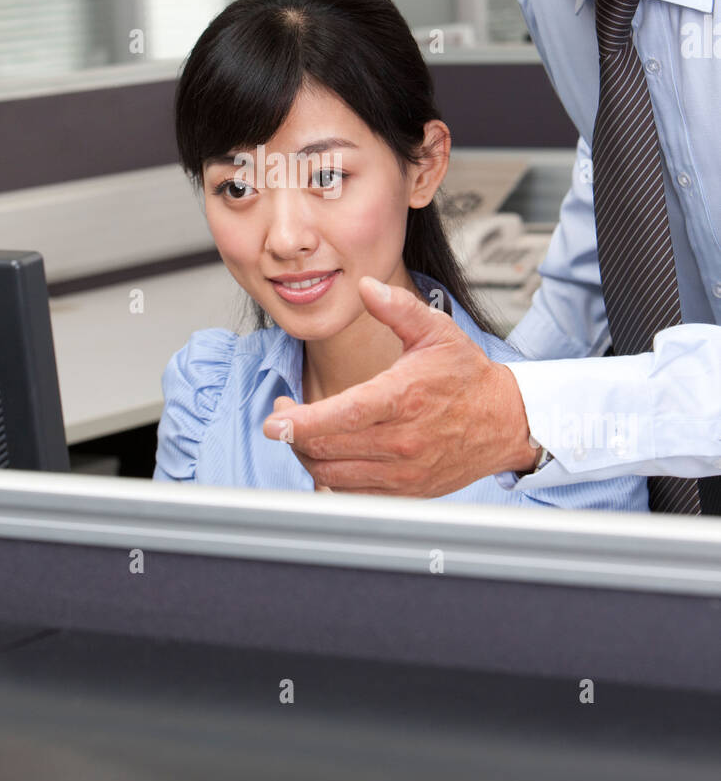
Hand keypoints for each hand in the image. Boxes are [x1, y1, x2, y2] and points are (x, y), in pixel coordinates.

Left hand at [262, 275, 536, 495]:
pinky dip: (330, 477)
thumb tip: (366, 286)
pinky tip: (326, 454)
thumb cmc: (467, 376)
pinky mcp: (406, 491)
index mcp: (404, 398)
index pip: (344, 415)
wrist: (506, 422)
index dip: (302, 422)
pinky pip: (353, 493)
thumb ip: (398, 308)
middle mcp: (402, 440)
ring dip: (307, 455)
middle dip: (293, 434)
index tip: (274, 421)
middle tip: (283, 414)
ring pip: (334, 474)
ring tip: (302, 432)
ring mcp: (404, 471)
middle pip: (328, 448)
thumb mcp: (436, 332)